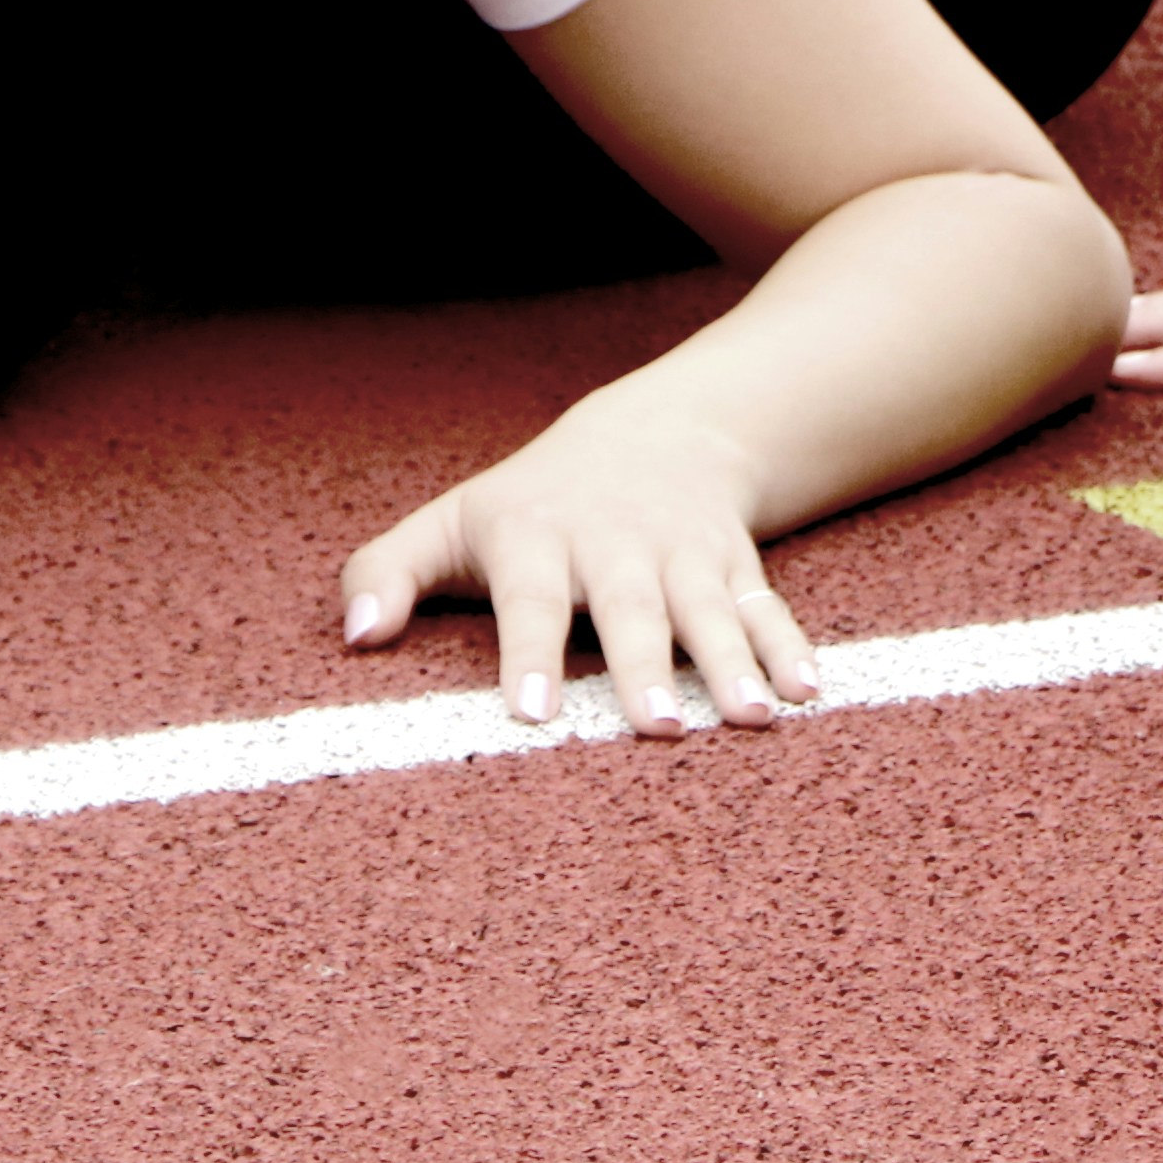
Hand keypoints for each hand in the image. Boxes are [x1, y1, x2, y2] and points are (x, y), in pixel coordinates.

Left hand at [338, 387, 825, 736]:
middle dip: (645, 667)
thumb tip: (352, 638)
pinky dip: (790, 646)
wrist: (659, 433)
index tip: (530, 714)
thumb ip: (387, 573)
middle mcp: (614, 546)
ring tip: (753, 718)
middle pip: (632, 609)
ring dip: (732, 664)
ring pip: (709, 611)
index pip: (531, 599)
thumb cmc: (532, 503)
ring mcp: (682, 555)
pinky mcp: (735, 566)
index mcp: (537, 540)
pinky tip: (811, 692)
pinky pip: (766, 605)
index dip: (530, 653)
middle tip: (655, 729)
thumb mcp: (451, 521)